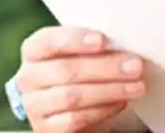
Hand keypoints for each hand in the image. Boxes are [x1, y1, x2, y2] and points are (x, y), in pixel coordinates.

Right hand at [16, 26, 146, 132]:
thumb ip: (93, 46)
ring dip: (109, 90)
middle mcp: (28, 77)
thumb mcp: (80, 54)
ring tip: (136, 86)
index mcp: (34, 50)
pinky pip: (74, 120)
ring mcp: (34, 105)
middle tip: (134, 65)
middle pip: (65, 71)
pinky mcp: (45, 129)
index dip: (74, 40)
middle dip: (104, 67)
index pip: (48, 41)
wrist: (69, 107)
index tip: (103, 40)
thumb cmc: (78, 71)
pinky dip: (102, 110)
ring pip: (71, 97)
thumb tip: (124, 43)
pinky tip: (120, 102)